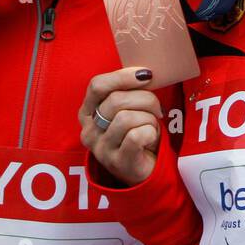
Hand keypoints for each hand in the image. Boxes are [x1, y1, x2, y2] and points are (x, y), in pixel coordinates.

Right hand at [79, 67, 160, 186]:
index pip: (97, 86)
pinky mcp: (117, 161)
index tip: (146, 75)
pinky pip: (136, 135)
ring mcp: (101, 149)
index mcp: (87, 113)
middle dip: (146, 99)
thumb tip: (145, 73)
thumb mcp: (126, 110)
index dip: (122, 77)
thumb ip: (127, 91)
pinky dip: (151, 132)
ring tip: (151, 126)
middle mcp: (89, 131)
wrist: (144, 171)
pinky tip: (151, 138)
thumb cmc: (136, 133)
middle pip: (116, 100)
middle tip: (157, 108)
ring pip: (127, 118)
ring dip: (149, 119)